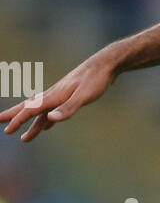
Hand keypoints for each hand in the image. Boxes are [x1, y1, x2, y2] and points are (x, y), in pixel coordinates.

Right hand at [0, 55, 116, 141]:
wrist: (106, 64)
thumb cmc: (96, 79)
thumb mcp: (84, 96)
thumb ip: (68, 108)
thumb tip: (51, 119)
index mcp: (55, 96)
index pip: (31, 110)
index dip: (19, 120)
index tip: (7, 130)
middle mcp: (54, 95)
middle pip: (30, 107)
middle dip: (15, 116)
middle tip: (0, 122)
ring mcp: (61, 95)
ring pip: (41, 112)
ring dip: (32, 124)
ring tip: (23, 137)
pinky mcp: (70, 96)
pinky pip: (53, 110)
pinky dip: (47, 119)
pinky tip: (47, 125)